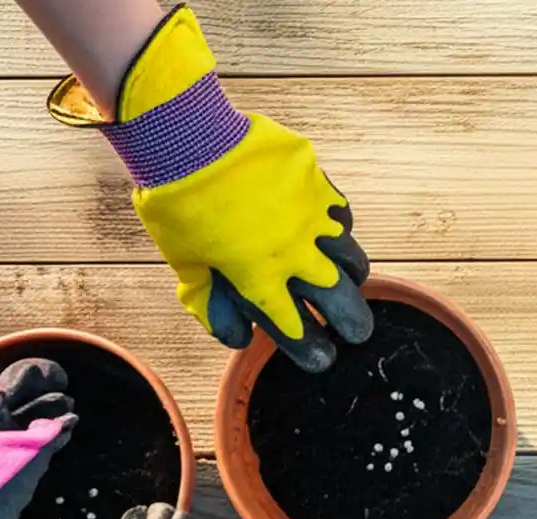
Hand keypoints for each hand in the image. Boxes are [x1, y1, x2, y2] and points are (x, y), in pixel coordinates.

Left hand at [46, 5, 371, 371]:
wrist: (190, 140)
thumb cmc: (178, 206)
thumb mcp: (185, 264)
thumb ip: (212, 304)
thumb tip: (240, 337)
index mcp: (260, 279)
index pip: (296, 328)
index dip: (313, 351)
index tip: (323, 360)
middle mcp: (295, 254)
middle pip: (340, 300)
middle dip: (353, 323)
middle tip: (357, 332)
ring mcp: (311, 218)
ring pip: (350, 258)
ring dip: (352, 276)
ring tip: (352, 280)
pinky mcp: (317, 185)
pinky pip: (339, 216)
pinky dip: (338, 229)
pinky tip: (331, 230)